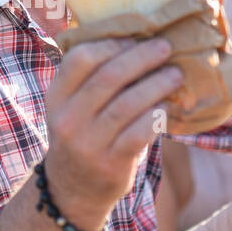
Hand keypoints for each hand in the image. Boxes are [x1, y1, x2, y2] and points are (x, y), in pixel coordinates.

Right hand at [43, 36, 181, 219]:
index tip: (134, 39)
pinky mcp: (111, 164)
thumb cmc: (82, 136)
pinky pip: (140, 132)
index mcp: (56, 98)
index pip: (80, 59)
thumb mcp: (71, 108)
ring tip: (175, 74)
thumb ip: (91, 81)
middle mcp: (68, 120)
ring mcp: (88, 144)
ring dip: (157, 84)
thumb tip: (137, 43)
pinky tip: (169, 106)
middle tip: (165, 47)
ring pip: (128, 104)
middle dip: (141, 58)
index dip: (111, 44)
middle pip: (108, 77)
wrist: (72, 190)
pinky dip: (158, 115)